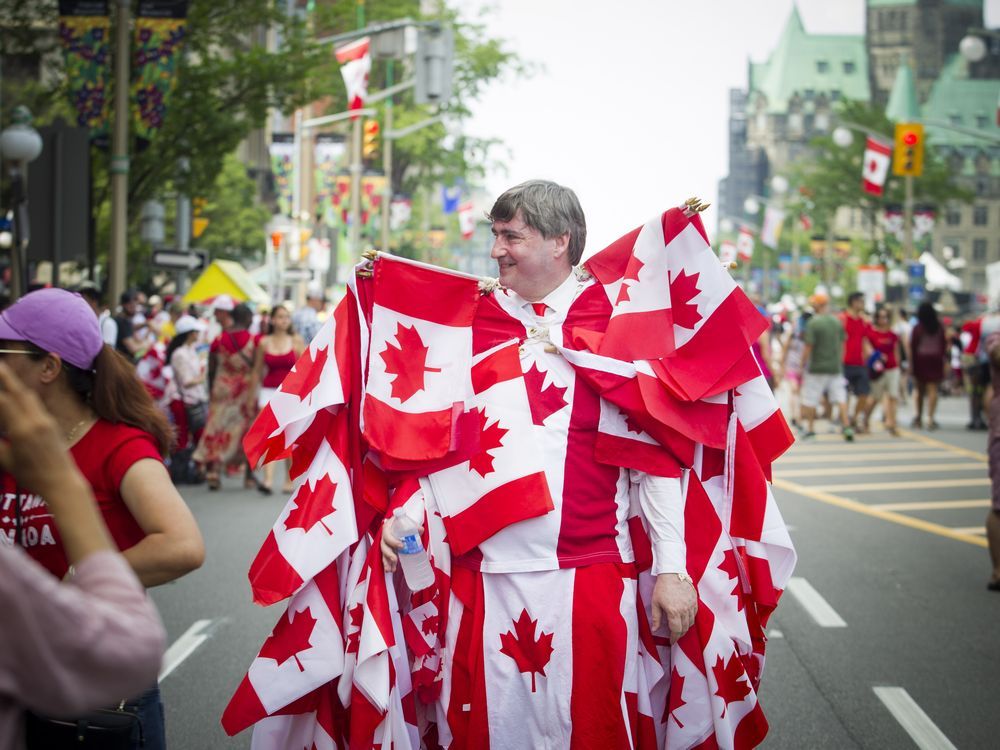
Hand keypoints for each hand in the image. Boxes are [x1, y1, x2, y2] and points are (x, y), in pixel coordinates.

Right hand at [0, 362, 81, 497]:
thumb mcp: (7, 460)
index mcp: (23, 430)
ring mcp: (46, 421)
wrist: (62, 482)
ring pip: (30, 396)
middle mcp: (36, 421)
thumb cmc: (33, 476)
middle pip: (19, 392)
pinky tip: (19, 390)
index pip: (4, 402)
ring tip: (6, 371)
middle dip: (6, 376)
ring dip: (17, 382)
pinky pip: (37, 404)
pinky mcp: (52, 424)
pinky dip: (25, 394)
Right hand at [380, 515, 423, 571]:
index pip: (387, 534)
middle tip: (395, 559)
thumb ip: (415, 526)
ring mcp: (385, 543)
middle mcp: (385, 536)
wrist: (401, 523)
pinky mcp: (388, 550)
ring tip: (390, 569)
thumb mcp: (408, 523)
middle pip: (383, 546)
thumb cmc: (402, 523)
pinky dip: (388, 564)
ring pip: (383, 553)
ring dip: (386, 562)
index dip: (392, 541)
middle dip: (389, 554)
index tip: (401, 546)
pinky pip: (386, 557)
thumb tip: (420, 529)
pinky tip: (391, 569)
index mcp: (388, 527)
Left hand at [651, 573, 697, 643]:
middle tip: (675, 636)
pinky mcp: (695, 601)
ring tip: (679, 628)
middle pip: (685, 628)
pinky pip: (694, 614)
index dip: (674, 638)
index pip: (676, 630)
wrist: (673, 573)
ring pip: (691, 622)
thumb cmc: (662, 587)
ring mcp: (691, 605)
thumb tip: (654, 630)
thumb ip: (656, 618)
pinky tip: (685, 619)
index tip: (671, 641)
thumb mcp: (655, 603)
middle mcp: (684, 610)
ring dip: (685, 628)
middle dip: (679, 634)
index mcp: (674, 612)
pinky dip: (690, 619)